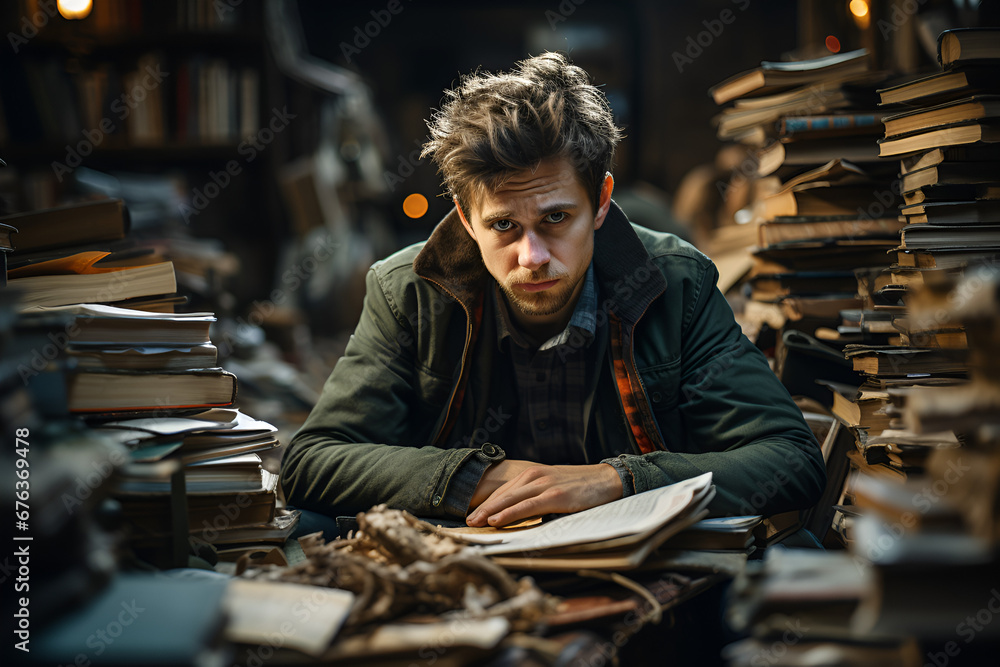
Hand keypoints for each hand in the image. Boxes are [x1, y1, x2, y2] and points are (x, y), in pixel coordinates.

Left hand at [466, 462, 621, 526]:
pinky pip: (527, 506)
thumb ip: (536, 496)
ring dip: (489, 511)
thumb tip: (519, 513)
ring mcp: (544, 484)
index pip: (504, 489)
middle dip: (482, 507)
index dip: (487, 502)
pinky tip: (496, 521)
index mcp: (532, 474)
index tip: (472, 513)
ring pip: (510, 499)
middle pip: (502, 493)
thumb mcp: (553, 488)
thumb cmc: (579, 487)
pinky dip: (509, 513)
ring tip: (474, 522)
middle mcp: (534, 476)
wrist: (606, 480)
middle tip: (466, 521)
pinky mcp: (555, 495)